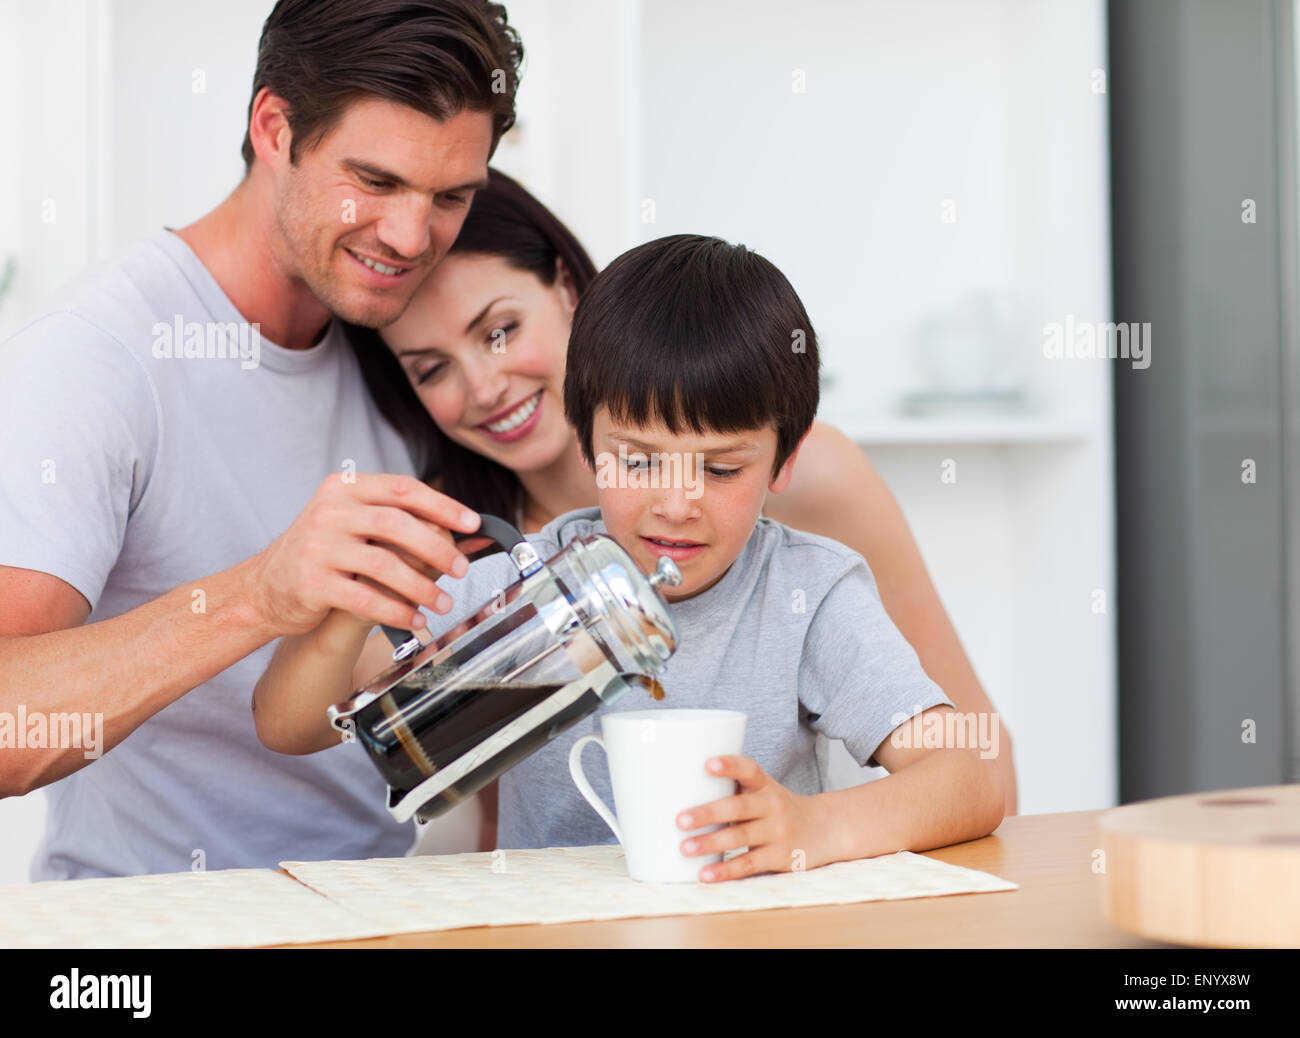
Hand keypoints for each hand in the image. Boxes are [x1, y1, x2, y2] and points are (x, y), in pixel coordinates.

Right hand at [247, 473, 481, 635]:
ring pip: (383, 564)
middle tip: (462, 568)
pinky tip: (415, 619)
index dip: (442, 505)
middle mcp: (329, 512)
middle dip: (437, 547)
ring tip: (444, 602)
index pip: (402, 489)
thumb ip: (399, 522)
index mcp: (345, 489)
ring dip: (421, 586)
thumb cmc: (323, 554)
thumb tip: (463, 532)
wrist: (264, 589)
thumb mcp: (352, 524)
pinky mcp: (311, 583)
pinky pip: (365, 598)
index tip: (472, 523)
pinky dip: (397, 610)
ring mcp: (317, 547)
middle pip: (395, 524)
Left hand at [676, 755, 837, 882]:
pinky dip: (725, 871)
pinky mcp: (779, 857)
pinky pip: (749, 864)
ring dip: (710, 843)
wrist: (824, 829)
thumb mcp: (762, 791)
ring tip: (684, 848)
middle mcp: (772, 805)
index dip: (729, 765)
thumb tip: (673, 791)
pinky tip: (705, 875)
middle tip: (679, 820)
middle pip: (738, 807)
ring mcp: (777, 832)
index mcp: (763, 785)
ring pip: (740, 837)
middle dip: (708, 813)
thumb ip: (730, 789)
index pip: (748, 770)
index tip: (708, 764)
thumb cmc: (775, 808)